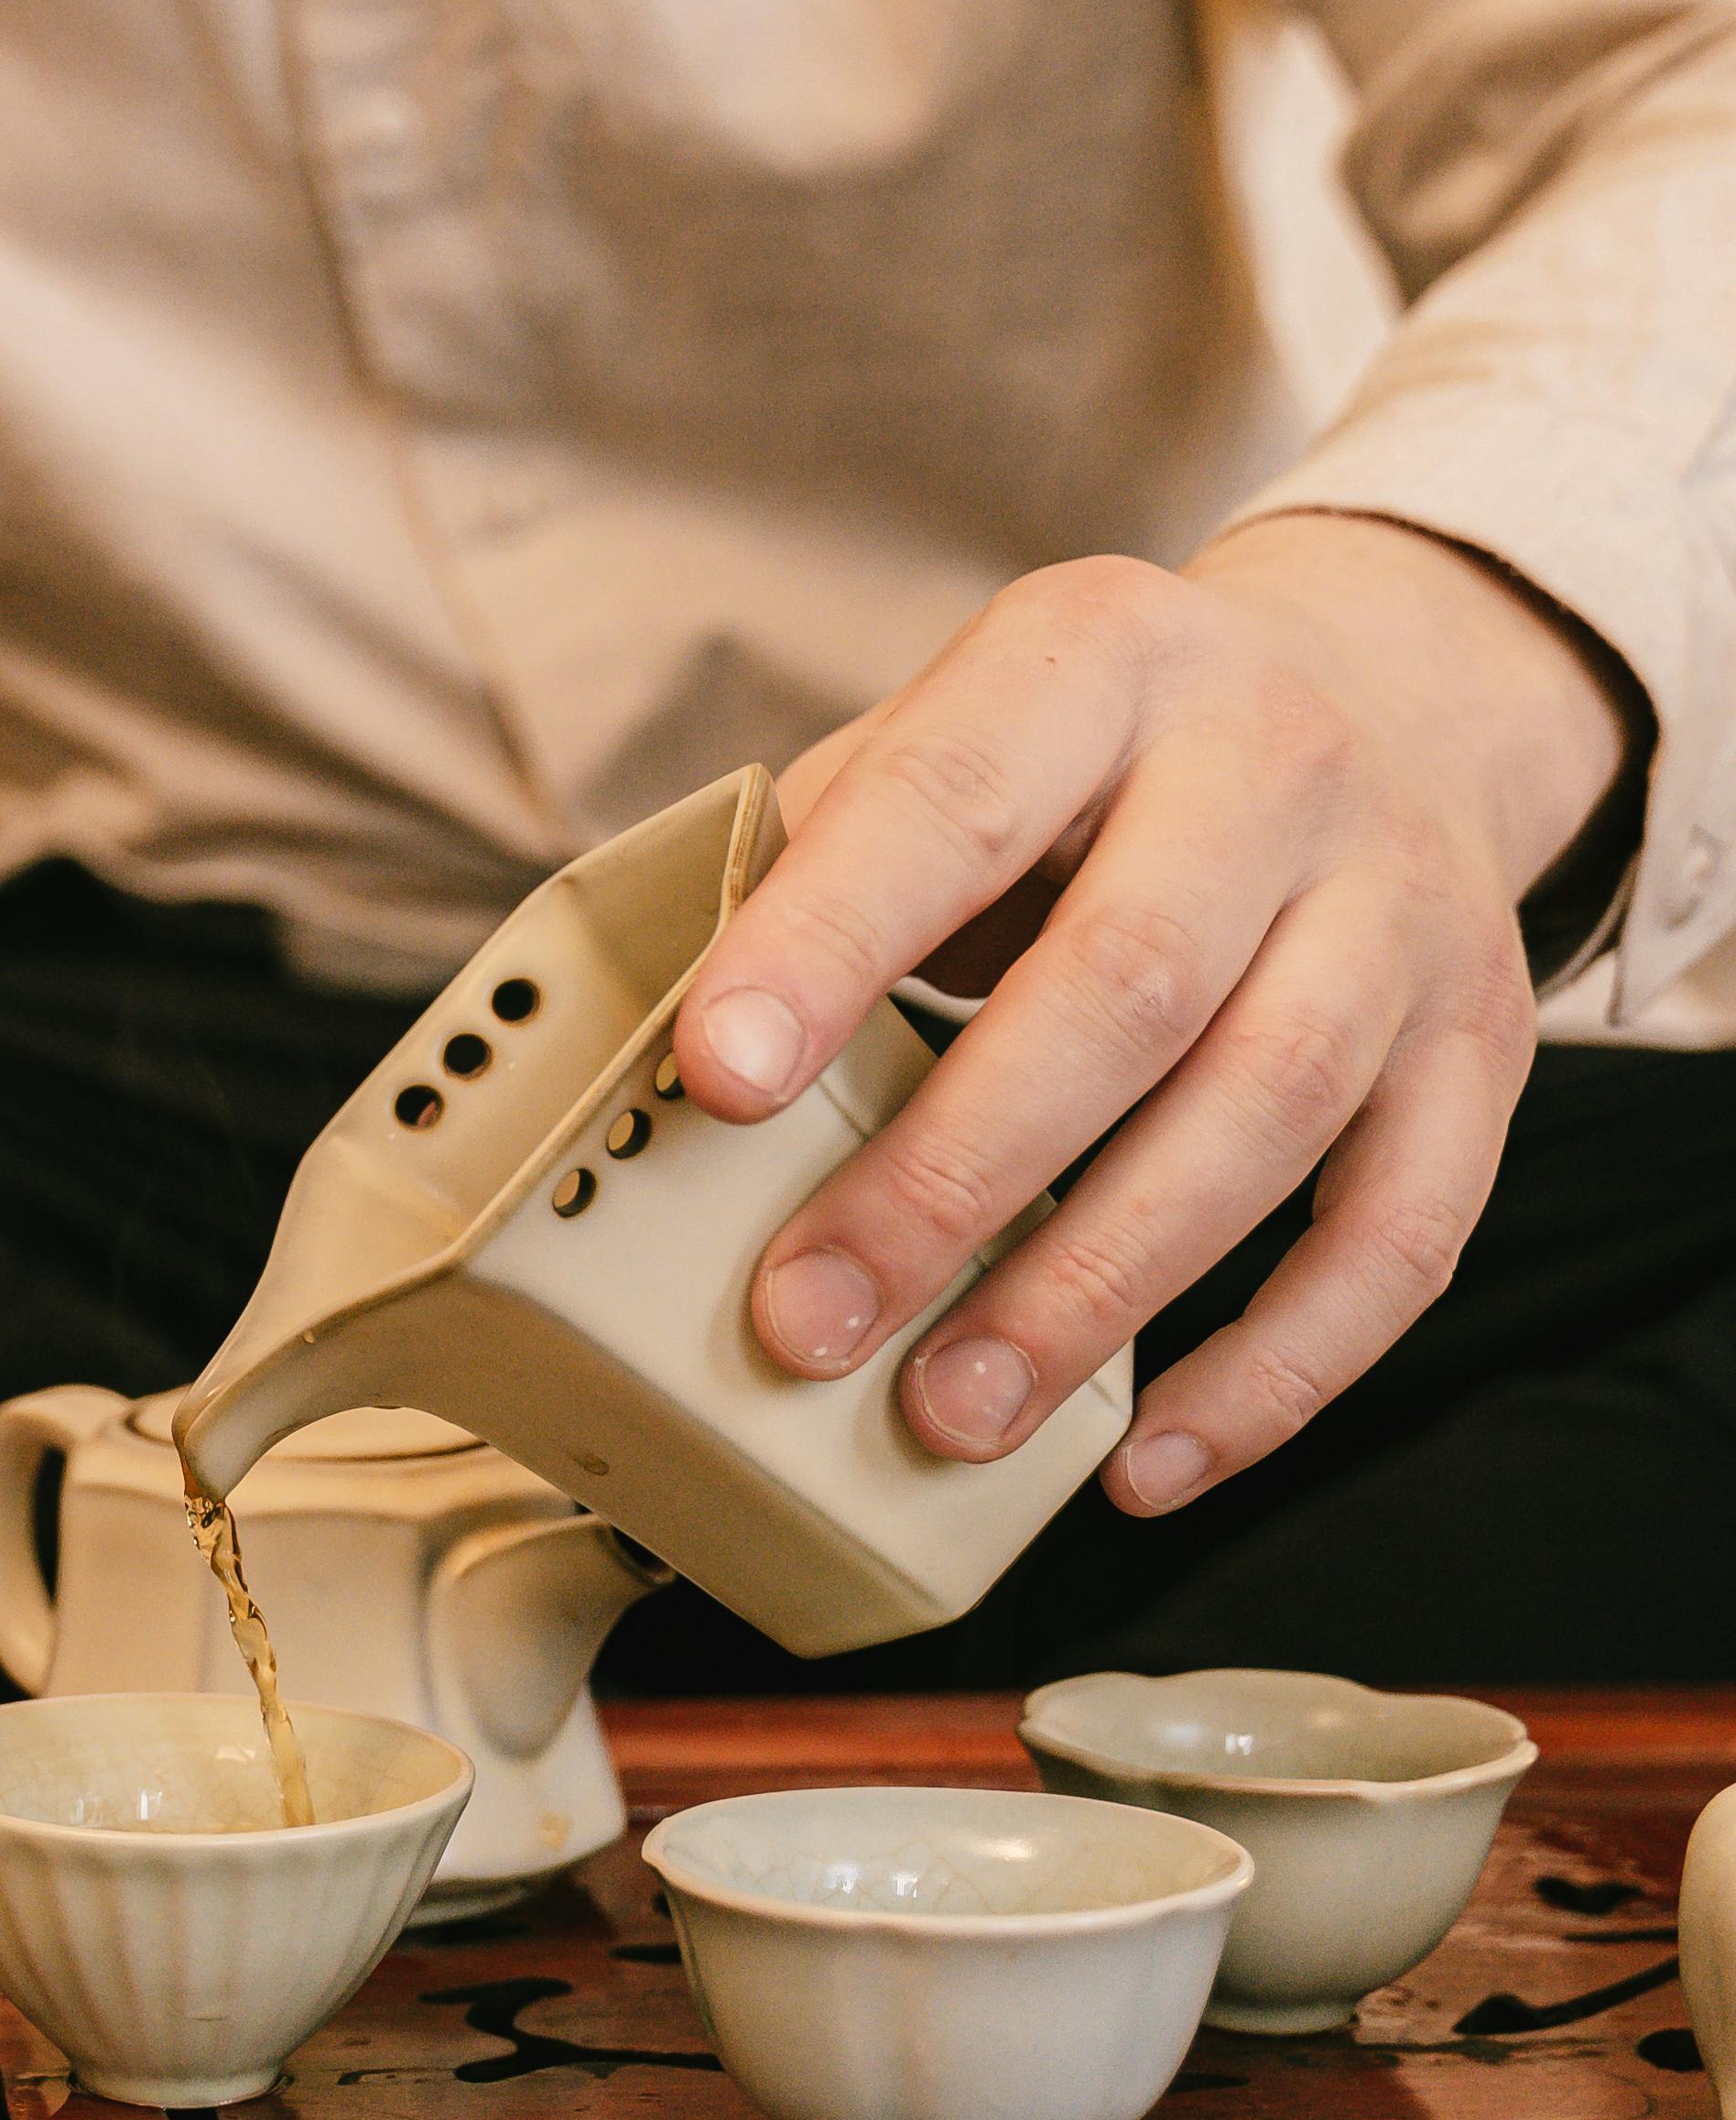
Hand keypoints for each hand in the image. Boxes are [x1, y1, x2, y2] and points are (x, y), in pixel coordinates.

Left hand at [668, 523, 1640, 1519]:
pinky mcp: (1481, 1048)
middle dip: (949, 1176)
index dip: (829, 943)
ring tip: (947, 1412)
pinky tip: (1143, 1459)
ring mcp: (1401, 908)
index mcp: (1097, 660)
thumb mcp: (962, 735)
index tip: (716, 1078)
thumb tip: (639, 1053)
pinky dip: (1274, 1369)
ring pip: (1266, 1114)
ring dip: (1092, 1289)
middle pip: (1125, 982)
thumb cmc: (1097, 768)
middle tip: (805, 1319)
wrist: (1389, 692)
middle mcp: (1274, 763)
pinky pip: (1401, 1234)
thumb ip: (821, 866)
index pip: (951, 799)